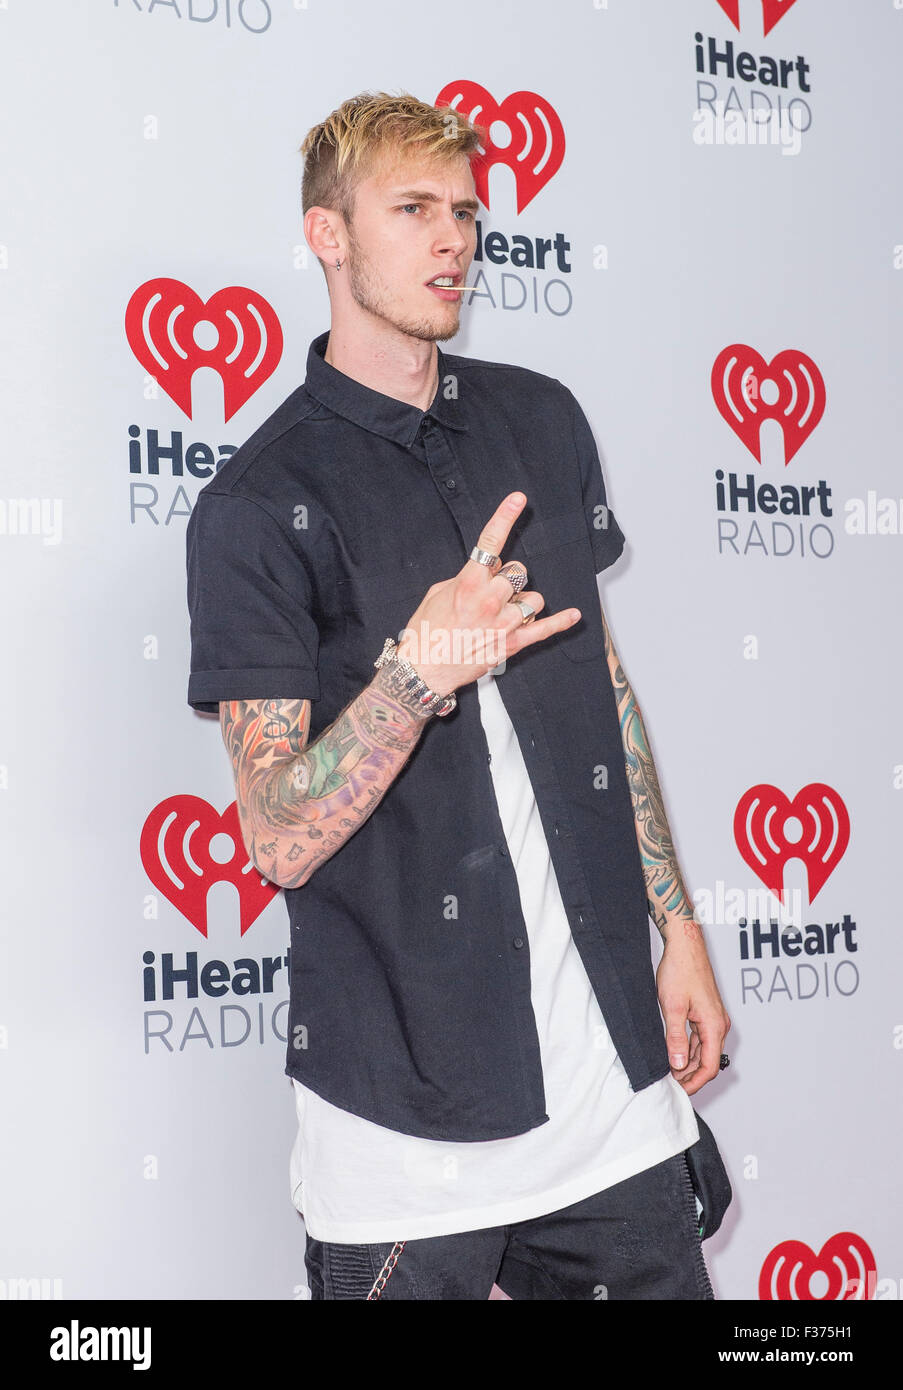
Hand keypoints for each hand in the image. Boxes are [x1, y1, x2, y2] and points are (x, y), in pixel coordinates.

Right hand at [397, 491, 580, 696]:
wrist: (423, 670)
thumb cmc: (425, 632)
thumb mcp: (436, 594)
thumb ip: (464, 578)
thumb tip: (485, 573)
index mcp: (468, 583)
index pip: (491, 543)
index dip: (505, 517)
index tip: (518, 499)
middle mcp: (490, 600)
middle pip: (518, 572)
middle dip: (508, 579)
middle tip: (491, 594)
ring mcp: (503, 622)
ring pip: (533, 597)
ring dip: (521, 601)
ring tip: (504, 613)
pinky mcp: (512, 644)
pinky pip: (544, 629)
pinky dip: (560, 622)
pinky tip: (573, 615)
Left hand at [656, 925, 730, 1095]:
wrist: (685, 946)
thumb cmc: (680, 970)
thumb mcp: (672, 1007)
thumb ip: (675, 1038)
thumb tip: (676, 1064)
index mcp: (714, 1026)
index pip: (709, 1066)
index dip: (694, 1083)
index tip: (679, 1091)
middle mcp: (718, 1025)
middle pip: (707, 1061)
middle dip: (689, 1076)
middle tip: (669, 1085)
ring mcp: (712, 1018)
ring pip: (702, 1050)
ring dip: (686, 1063)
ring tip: (667, 1072)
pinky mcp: (705, 1012)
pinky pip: (698, 1038)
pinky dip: (686, 1048)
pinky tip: (672, 1053)